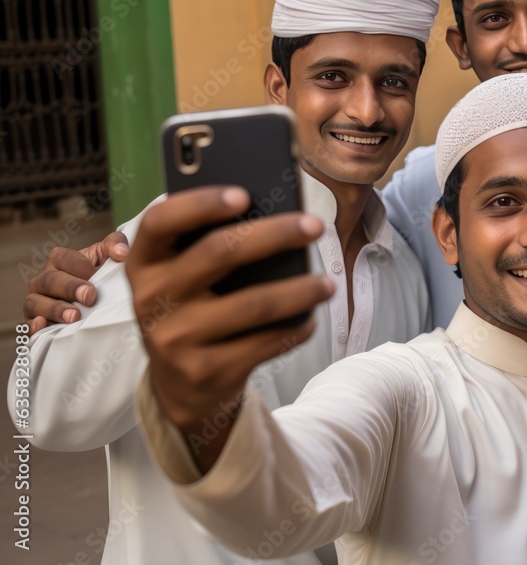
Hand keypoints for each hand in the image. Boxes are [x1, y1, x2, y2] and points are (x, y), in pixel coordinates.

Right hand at [23, 232, 130, 333]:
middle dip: (70, 288)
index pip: (62, 258)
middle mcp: (44, 280)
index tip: (96, 275)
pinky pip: (29, 324)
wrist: (97, 302)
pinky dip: (34, 326)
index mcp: (60, 261)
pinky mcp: (36, 322)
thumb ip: (115, 244)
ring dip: (55, 309)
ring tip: (74, 316)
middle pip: (49, 281)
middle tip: (89, 297)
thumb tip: (122, 253)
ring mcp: (37, 301)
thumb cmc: (100, 274)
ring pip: (35, 302)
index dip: (78, 266)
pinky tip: (43, 325)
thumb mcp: (106, 256)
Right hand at [126, 186, 333, 469]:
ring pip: (253, 304)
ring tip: (328, 282)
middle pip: (219, 253)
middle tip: (315, 225)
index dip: (199, 204)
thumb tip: (275, 213)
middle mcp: (152, 299)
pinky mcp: (206, 370)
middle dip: (275, 234)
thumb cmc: (194, 308)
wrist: (181, 384)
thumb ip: (209, 245)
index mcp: (145, 263)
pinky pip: (264, 343)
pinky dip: (295, 328)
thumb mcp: (184, 277)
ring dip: (299, 290)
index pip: (160, 222)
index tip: (244, 194)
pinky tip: (310, 318)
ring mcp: (176, 339)